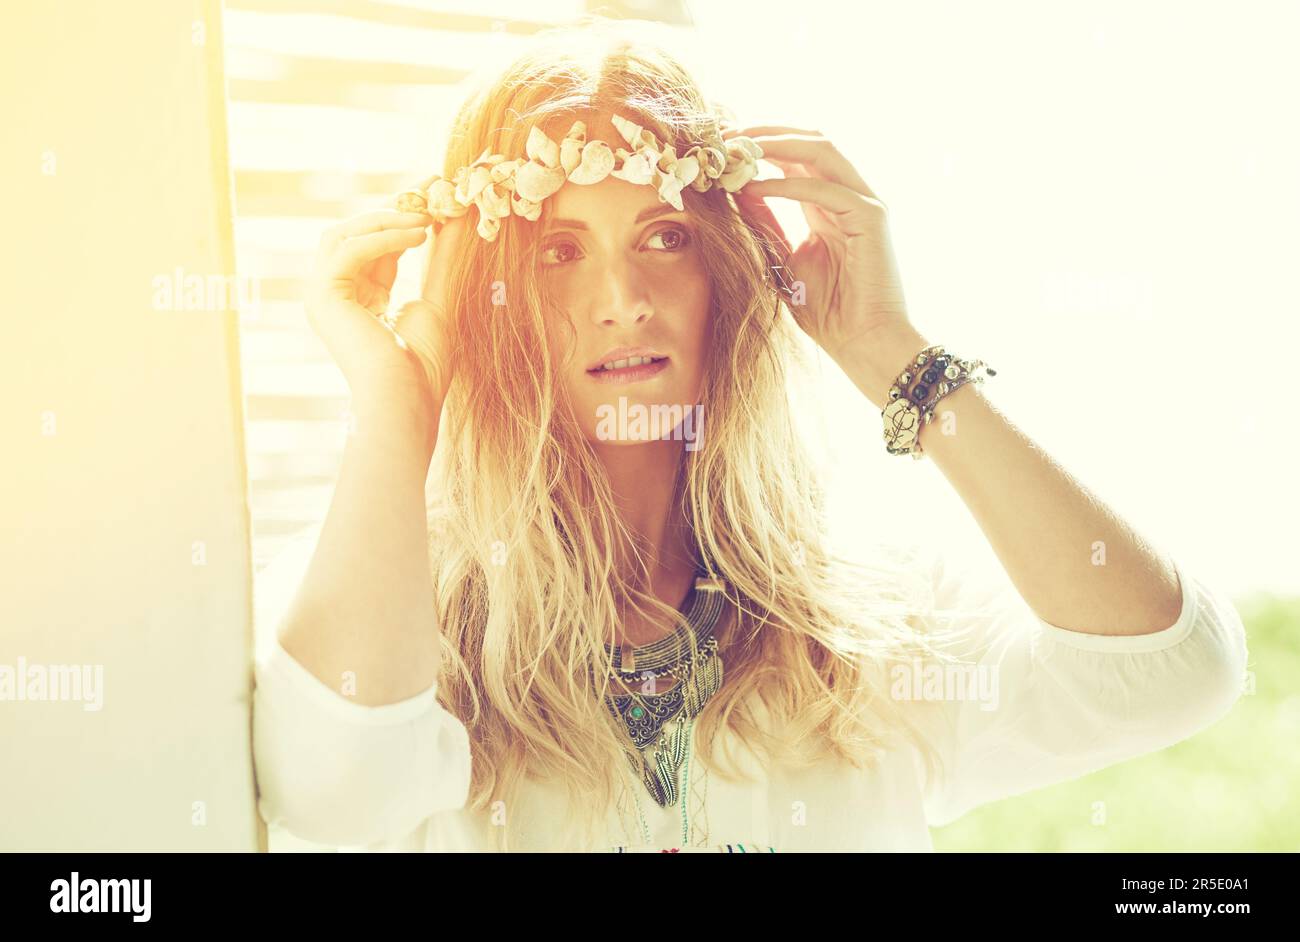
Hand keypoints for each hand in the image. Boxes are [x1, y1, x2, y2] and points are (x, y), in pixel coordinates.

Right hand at [305, 181, 465, 408]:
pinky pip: (348, 250)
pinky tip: (417, 234)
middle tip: (431, 191)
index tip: (438, 195)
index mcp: (361, 297)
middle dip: (393, 210)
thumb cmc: (423, 366)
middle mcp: (336, 293)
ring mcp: (323, 295)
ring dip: (386, 220)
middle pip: (354, 232)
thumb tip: (459, 218)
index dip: (406, 219)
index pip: (378, 245)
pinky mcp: (322, 295)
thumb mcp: (439, 300)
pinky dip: (381, 238)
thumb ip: (443, 259)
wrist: (406, 399)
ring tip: (426, 218)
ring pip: (344, 234)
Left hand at [723, 125, 914, 373]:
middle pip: (810, 142)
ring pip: (821, 151)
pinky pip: (824, 189)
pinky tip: (754, 188)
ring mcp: (864, 203)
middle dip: (766, 133)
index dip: (760, 145)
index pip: (796, 158)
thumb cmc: (826, 311)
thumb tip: (734, 190)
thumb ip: (763, 223)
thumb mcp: (781, 259)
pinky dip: (787, 185)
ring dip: (777, 145)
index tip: (721, 145)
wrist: (861, 342)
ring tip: (739, 149)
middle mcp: (849, 196)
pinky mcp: (871, 218)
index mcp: (829, 204)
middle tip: (726, 137)